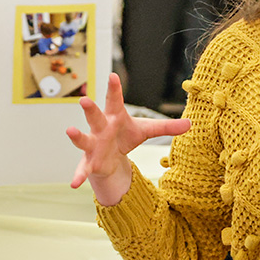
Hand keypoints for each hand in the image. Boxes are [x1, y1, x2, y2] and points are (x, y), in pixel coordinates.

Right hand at [65, 73, 190, 205]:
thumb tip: (190, 123)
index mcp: (114, 116)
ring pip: (83, 139)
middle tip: (84, 100)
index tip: (113, 75)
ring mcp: (93, 145)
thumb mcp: (146, 130)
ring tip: (69, 131)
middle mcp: (101, 128)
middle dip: (90, 109)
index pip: (114, 100)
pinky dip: (79, 176)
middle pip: (95, 117)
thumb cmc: (125, 136)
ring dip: (77, 136)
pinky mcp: (90, 162)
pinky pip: (83, 169)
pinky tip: (73, 184)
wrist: (110, 157)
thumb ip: (166, 127)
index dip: (114, 88)